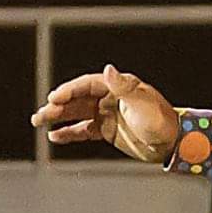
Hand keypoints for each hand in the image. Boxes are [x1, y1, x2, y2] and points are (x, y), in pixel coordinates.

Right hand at [30, 65, 181, 163]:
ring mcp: (106, 114)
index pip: (86, 85)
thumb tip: (108, 69)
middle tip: (41, 113)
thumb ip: (123, 87)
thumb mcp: (142, 103)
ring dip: (58, 118)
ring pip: (76, 114)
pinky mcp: (106, 130)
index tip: (55, 98)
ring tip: (39, 121)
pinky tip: (55, 136)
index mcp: (117, 86)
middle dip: (58, 105)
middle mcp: (109, 97)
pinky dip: (69, 133)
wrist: (172, 143)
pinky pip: (83, 130)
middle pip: (77, 99)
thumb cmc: (162, 120)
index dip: (70, 91)